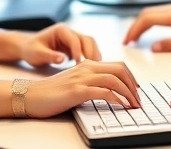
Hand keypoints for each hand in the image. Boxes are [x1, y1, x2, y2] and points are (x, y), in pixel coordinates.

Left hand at [15, 23, 101, 65]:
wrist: (27, 47)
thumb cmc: (30, 49)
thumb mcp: (36, 53)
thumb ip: (49, 56)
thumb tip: (63, 59)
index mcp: (60, 30)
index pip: (74, 40)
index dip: (78, 51)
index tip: (79, 64)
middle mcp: (69, 32)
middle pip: (87, 40)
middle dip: (91, 53)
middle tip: (93, 68)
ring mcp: (73, 38)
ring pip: (90, 44)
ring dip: (94, 55)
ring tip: (95, 69)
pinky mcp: (74, 46)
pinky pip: (87, 50)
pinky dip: (91, 58)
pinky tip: (91, 69)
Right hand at [25, 60, 141, 117]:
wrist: (31, 95)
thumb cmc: (52, 92)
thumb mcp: (75, 81)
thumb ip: (90, 81)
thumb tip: (109, 90)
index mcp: (88, 64)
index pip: (118, 66)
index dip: (131, 78)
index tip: (136, 90)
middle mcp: (87, 68)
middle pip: (120, 70)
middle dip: (134, 85)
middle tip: (138, 99)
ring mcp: (82, 78)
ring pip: (115, 79)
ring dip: (129, 93)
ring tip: (134, 105)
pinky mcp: (77, 91)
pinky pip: (104, 92)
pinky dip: (117, 99)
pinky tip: (121, 106)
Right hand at [122, 2, 170, 51]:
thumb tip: (153, 47)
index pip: (146, 19)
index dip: (134, 30)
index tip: (128, 42)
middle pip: (146, 13)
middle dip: (134, 27)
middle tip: (128, 41)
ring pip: (152, 12)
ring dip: (141, 23)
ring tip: (135, 37)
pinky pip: (159, 13)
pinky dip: (149, 21)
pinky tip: (150, 31)